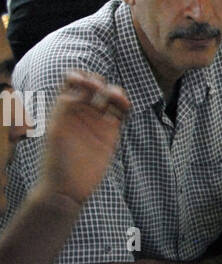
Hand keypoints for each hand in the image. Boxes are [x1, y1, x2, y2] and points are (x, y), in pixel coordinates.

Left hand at [40, 72, 129, 205]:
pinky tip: (125, 106)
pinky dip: (124, 106)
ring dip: (115, 92)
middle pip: (94, 85)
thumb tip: (77, 90)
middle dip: (98, 82)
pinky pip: (120, 113)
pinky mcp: (110, 133)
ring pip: (110, 97)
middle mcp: (81, 111)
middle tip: (99, 90)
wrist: (67, 187)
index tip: (83, 83)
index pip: (73, 82)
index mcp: (64, 107)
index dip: (80, 77)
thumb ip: (65, 109)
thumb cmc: (55, 160)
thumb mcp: (55, 131)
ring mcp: (97, 121)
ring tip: (116, 97)